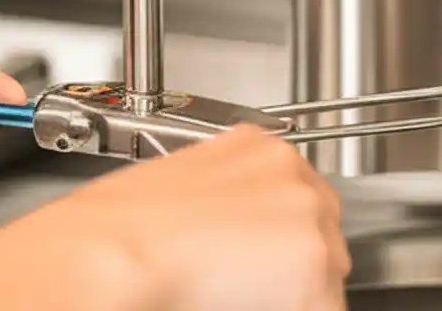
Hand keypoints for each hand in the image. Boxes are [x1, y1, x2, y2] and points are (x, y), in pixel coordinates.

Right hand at [0, 126, 349, 310]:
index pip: (293, 200)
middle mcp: (296, 177)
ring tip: (231, 294)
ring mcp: (312, 222)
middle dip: (287, 263)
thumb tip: (241, 224)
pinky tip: (240, 306)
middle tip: (236, 282)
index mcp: (261, 146)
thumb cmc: (123, 228)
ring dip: (292, 291)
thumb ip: (230, 195)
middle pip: (315, 234)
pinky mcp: (318, 274)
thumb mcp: (185, 184)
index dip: (270, 238)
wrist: (115, 254)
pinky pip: (323, 307)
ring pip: (325, 275)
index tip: (253, 257)